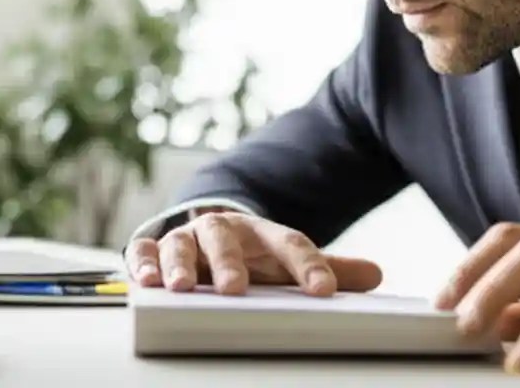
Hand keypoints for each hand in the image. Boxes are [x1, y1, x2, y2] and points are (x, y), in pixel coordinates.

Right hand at [126, 211, 381, 295]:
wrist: (207, 236)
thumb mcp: (286, 262)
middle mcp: (222, 231)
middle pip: (226, 238)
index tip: (323, 289)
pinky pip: (143, 251)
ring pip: (181, 243)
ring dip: (180, 264)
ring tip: (183, 286)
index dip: (308, 265)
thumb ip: (328, 268)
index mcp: (262, 233)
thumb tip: (377, 274)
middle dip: (229, 262)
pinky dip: (142, 263)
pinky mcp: (154, 248)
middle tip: (235, 288)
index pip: (289, 244)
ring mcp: (186, 238)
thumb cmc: (252, 256)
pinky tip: (147, 280)